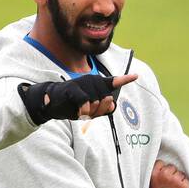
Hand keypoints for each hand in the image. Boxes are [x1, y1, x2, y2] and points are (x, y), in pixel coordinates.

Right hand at [19, 74, 137, 123]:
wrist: (52, 103)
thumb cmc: (73, 106)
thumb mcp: (91, 111)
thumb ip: (104, 109)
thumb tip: (112, 104)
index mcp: (98, 84)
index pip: (113, 83)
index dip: (125, 80)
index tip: (136, 76)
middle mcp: (92, 80)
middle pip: (107, 100)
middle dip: (99, 111)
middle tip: (86, 111)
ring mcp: (83, 82)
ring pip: (97, 103)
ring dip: (89, 112)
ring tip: (79, 109)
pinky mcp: (73, 88)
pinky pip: (85, 102)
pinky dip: (83, 110)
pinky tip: (78, 111)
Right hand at [149, 160, 188, 187]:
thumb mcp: (150, 184)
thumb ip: (154, 172)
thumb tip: (160, 160)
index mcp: (154, 174)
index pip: (161, 163)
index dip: (161, 170)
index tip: (160, 179)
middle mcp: (164, 175)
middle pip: (171, 166)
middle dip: (171, 174)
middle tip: (167, 186)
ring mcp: (175, 180)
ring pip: (180, 173)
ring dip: (178, 179)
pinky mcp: (184, 185)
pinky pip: (186, 179)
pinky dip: (184, 185)